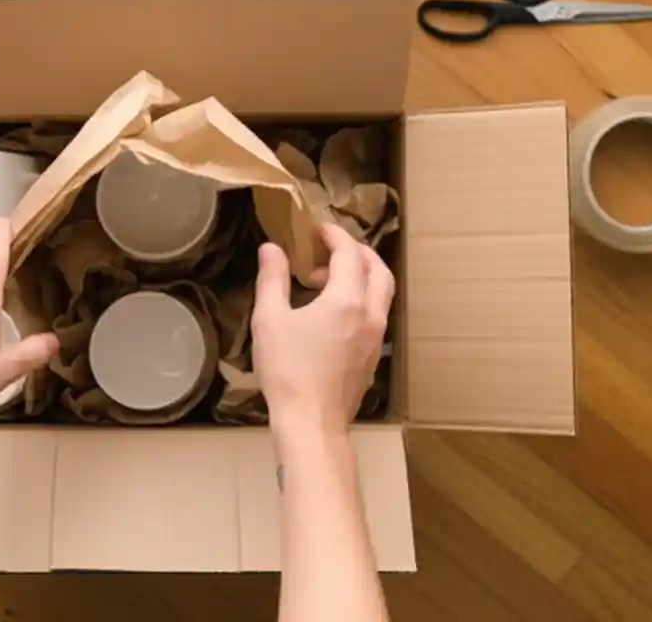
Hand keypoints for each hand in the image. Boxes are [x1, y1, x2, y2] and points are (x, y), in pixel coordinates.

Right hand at [252, 223, 393, 444]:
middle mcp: (370, 314)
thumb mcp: (269, 320)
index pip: (349, 253)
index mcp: (347, 300)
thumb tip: (271, 249)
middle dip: (356, 252)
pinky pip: (376, 314)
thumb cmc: (288, 371)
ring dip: (360, 276)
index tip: (317, 228)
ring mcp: (376, 337)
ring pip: (381, 293)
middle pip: (377, 269)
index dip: (334, 235)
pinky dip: (360, 300)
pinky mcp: (373, 357)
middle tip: (328, 250)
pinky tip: (332, 314)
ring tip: (324, 282)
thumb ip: (272, 279)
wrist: (312, 423)